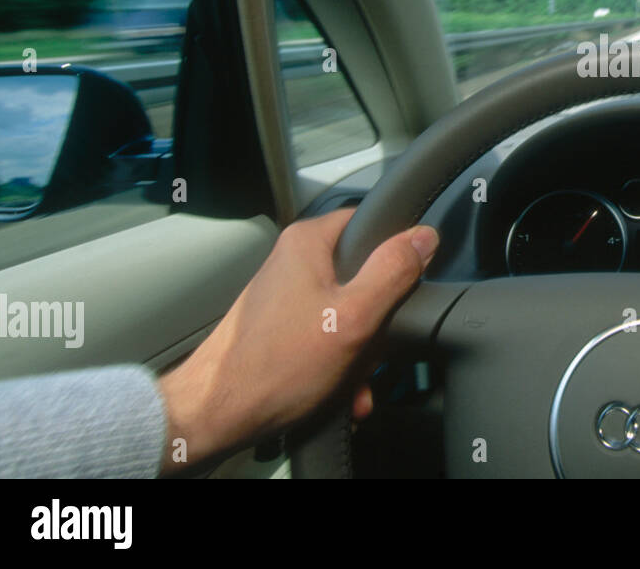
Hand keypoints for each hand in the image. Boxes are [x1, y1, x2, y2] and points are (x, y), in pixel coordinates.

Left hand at [157, 208, 437, 473]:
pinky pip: (327, 337)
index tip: (405, 287)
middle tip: (371, 349)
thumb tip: (424, 237)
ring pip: (349, 313)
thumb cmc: (274, 366)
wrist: (215, 415)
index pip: (372, 223)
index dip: (398, 254)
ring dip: (361, 352)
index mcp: (308, 242)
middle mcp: (294, 261)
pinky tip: (343, 393)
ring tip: (354, 381)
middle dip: (376, 322)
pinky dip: (340, 364)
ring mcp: (286, 296)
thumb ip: (393, 271)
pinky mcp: (282, 327)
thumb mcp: (354, 316)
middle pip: (364, 275)